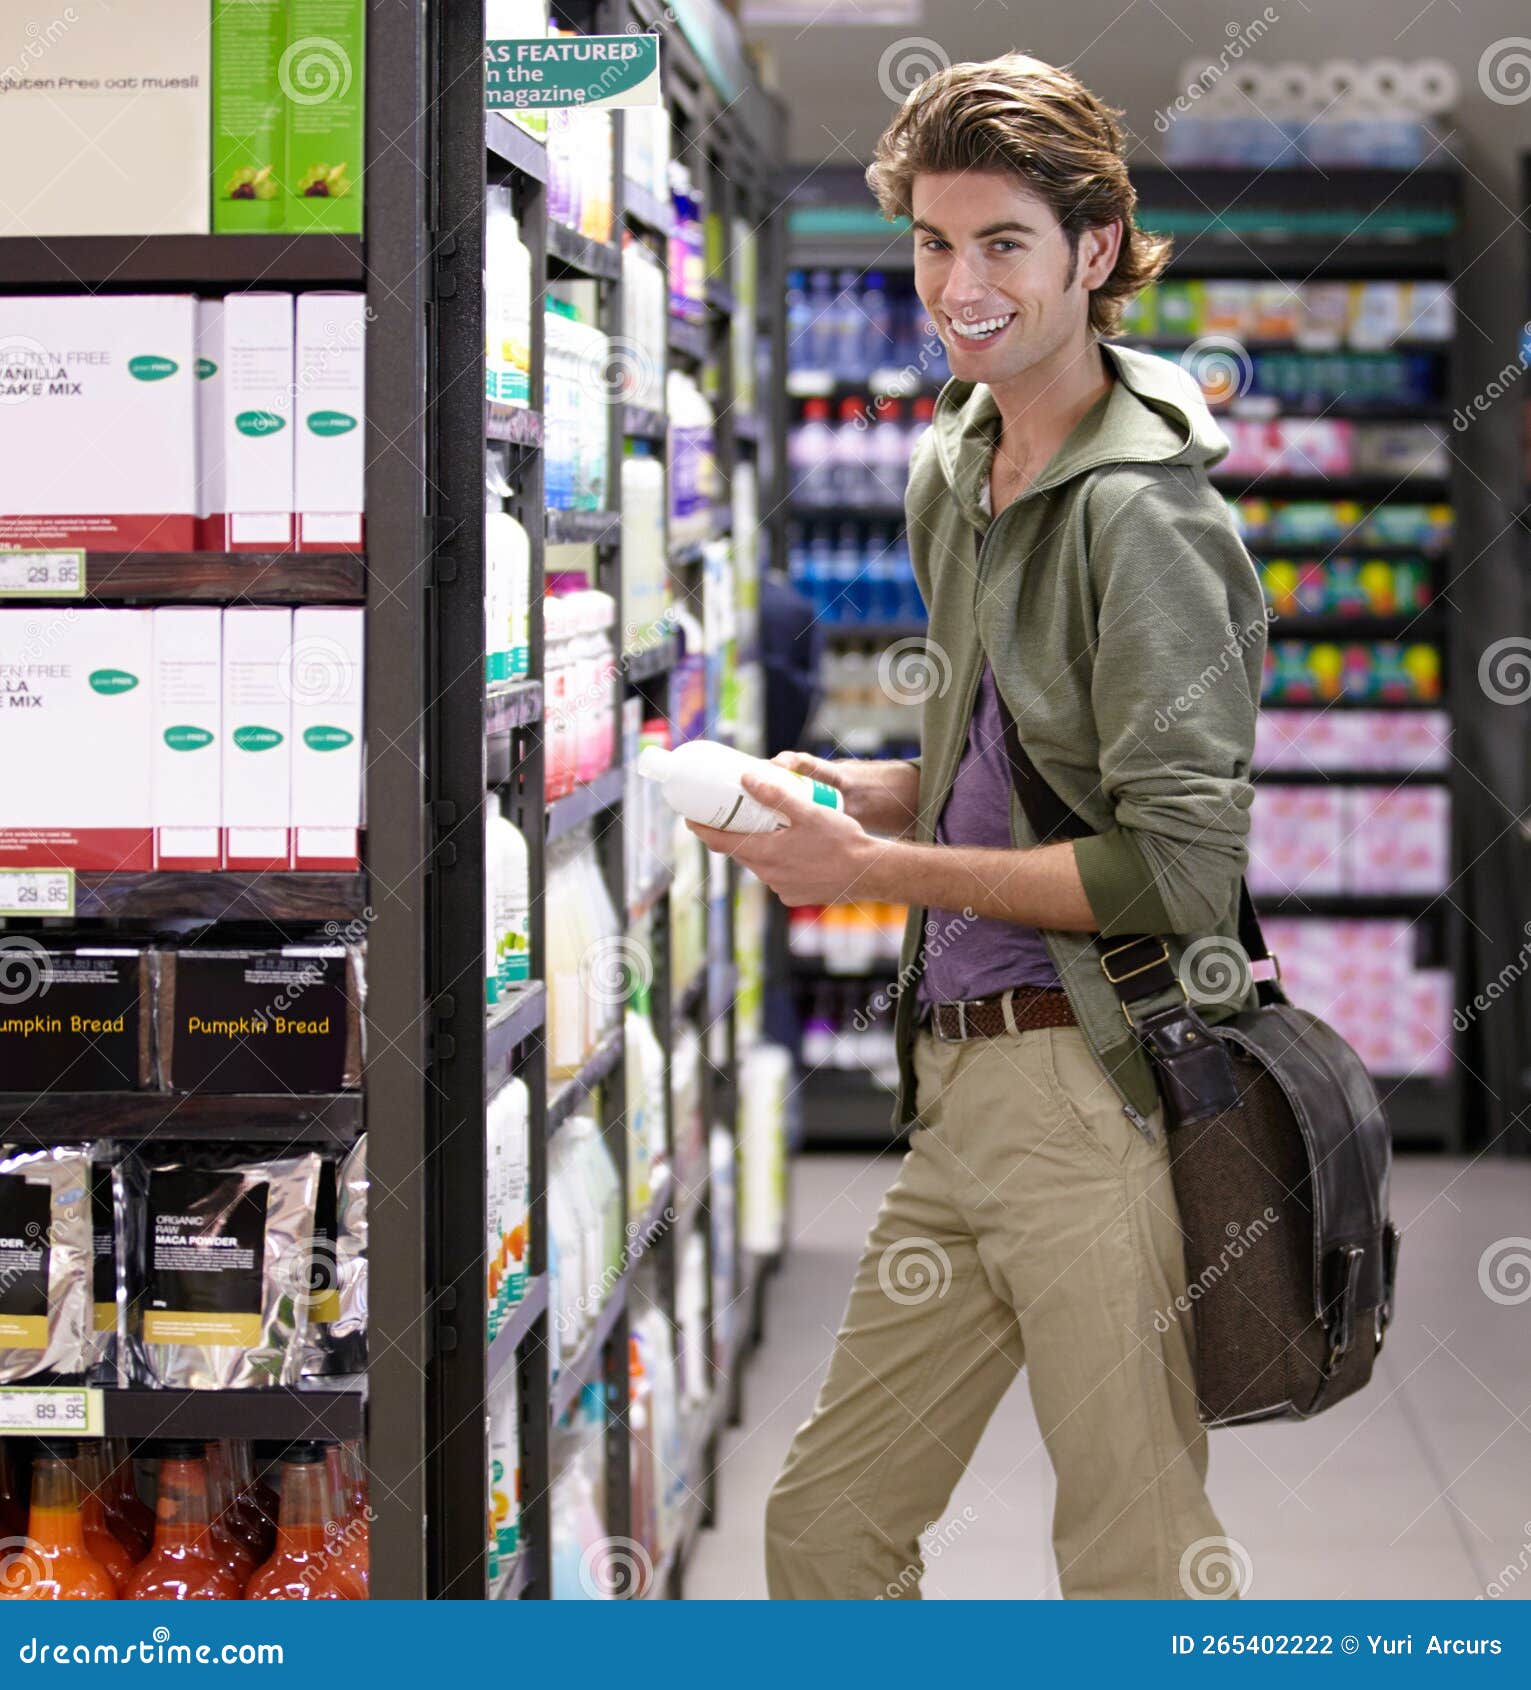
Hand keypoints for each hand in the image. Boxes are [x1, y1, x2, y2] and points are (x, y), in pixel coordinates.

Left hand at [687, 767, 880, 905]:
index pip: (721, 843)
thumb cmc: (841, 840)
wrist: (868, 872)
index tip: (690, 819)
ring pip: (761, 863)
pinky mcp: (795, 895)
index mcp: (766, 854)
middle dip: (733, 834)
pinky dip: (779, 861)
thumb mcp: (807, 810)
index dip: (702, 830)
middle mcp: (769, 875)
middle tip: (733, 814)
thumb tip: (746, 777)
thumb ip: (775, 795)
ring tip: (769, 828)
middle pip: (741, 852)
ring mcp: (782, 888)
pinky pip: (778, 876)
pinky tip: (793, 849)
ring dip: (759, 847)